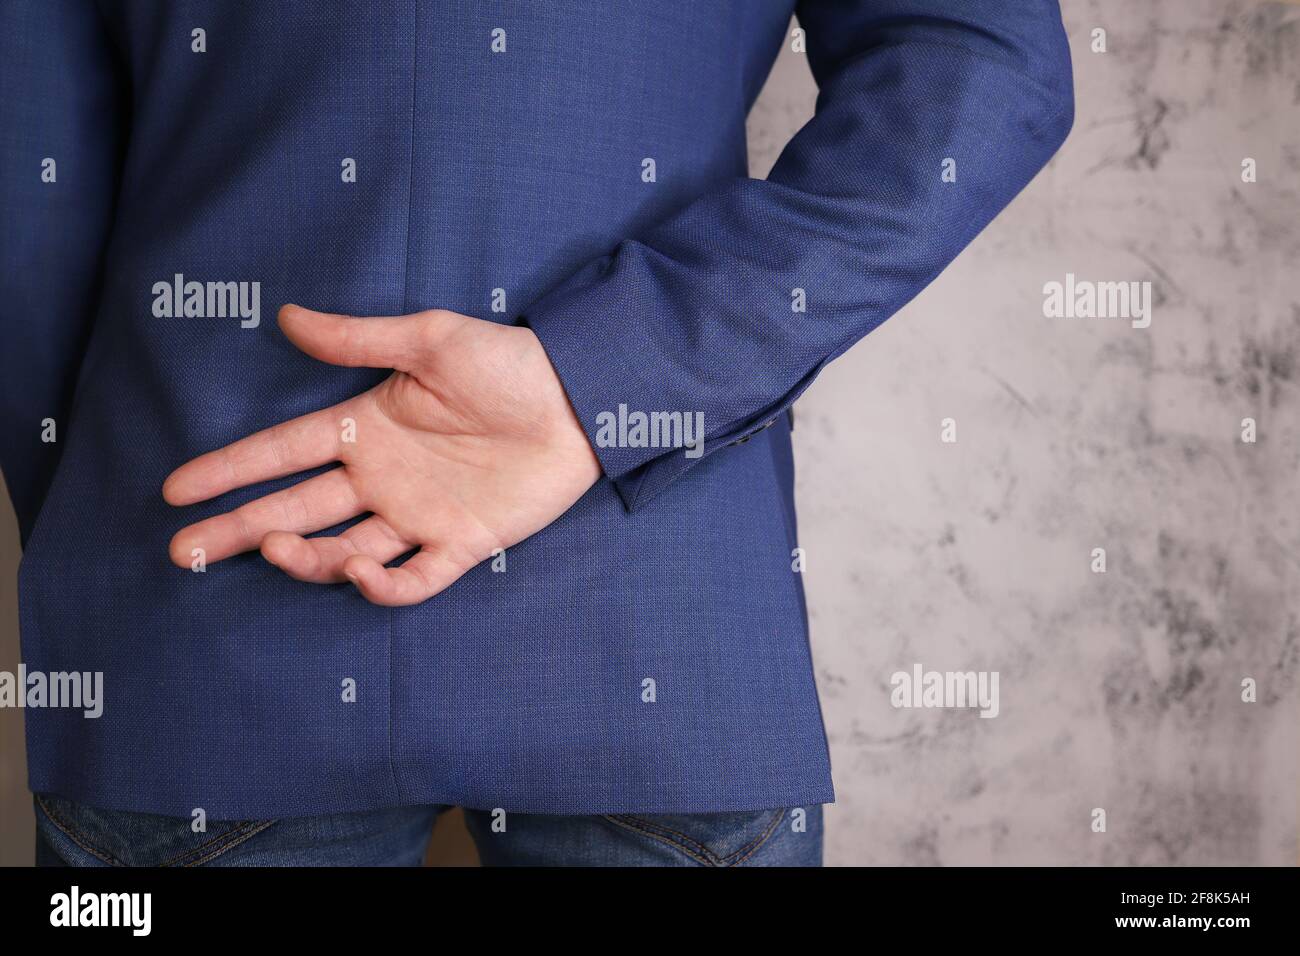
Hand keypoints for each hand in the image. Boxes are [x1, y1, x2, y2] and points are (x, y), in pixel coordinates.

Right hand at [164, 305, 600, 605]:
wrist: (582, 399)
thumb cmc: (509, 363)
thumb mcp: (429, 339)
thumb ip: (358, 338)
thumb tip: (285, 315)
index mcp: (368, 427)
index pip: (283, 453)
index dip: (230, 470)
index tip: (176, 491)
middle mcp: (385, 477)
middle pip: (297, 509)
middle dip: (239, 529)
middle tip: (184, 550)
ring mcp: (421, 515)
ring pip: (344, 550)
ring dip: (306, 557)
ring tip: (276, 549)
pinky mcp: (464, 544)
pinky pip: (416, 578)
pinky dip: (385, 586)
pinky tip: (360, 573)